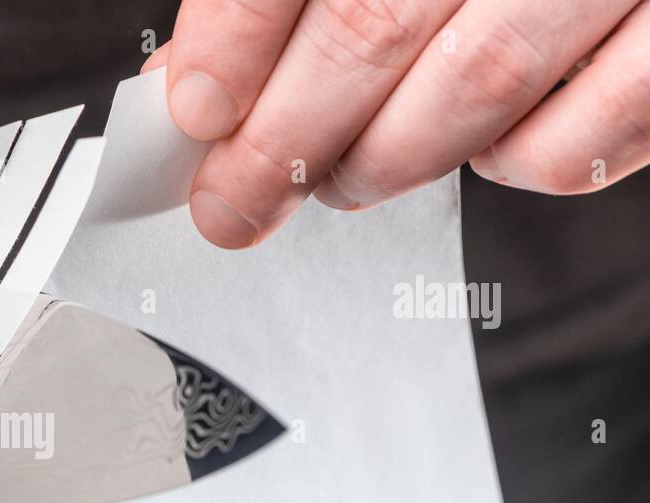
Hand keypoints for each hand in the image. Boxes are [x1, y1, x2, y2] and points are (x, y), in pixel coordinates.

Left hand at [145, 0, 649, 248]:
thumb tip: (202, 76)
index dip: (234, 40)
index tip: (200, 112)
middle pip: (371, 26)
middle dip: (283, 140)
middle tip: (239, 197)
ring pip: (473, 88)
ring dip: (381, 162)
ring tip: (342, 178)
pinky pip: (581, 141)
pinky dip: (512, 167)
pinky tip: (485, 147)